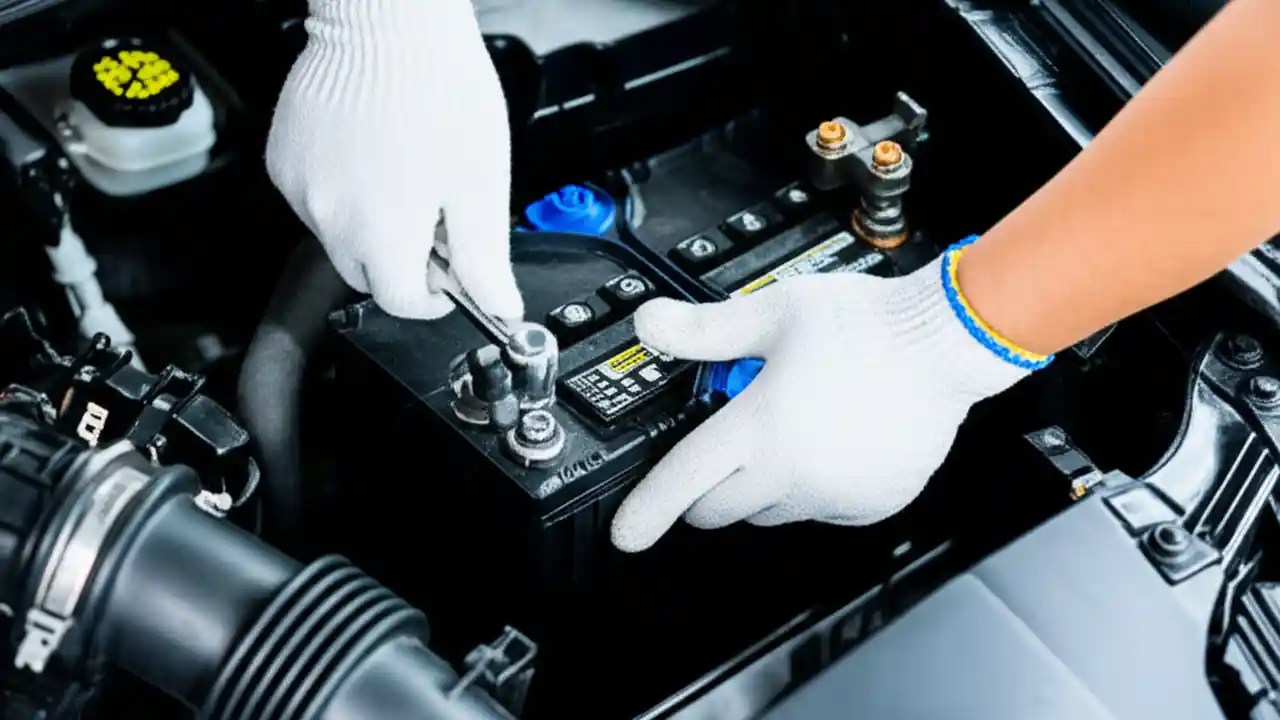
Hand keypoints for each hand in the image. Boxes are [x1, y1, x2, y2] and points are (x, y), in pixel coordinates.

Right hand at [266, 0, 522, 320]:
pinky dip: (344, 194)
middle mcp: (331, 219)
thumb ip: (484, 258)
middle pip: (368, 276)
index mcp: (381, 234)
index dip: (437, 294)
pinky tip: (372, 157)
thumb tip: (499, 308)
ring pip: (340, 239)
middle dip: (403, 263)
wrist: (388, 21)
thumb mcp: (481, 183)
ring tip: (405, 175)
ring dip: (372, 226)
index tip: (454, 273)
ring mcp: (301, 190)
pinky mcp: (285, 163)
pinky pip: (316, 201)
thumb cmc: (438, 89)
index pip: (403, 303)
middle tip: (435, 218)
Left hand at [610, 256, 1030, 551]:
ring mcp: (834, 495)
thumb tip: (651, 325)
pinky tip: (830, 443)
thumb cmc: (868, 325)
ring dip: (759, 486)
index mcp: (760, 427)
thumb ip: (705, 330)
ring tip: (787, 428)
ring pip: (769, 512)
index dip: (646, 511)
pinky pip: (820, 511)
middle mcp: (794, 472)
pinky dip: (811, 489)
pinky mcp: (870, 505)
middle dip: (703, 488)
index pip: (683, 480)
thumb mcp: (773, 314)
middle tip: (720, 446)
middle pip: (719, 508)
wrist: (948, 342)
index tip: (626, 533)